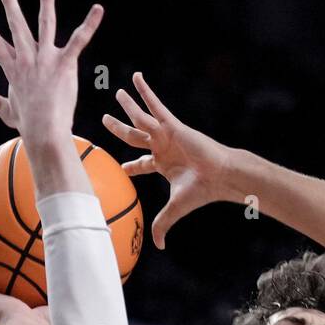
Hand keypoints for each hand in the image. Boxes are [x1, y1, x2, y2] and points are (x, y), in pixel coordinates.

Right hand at [0, 0, 102, 147]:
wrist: (45, 132)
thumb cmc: (28, 124)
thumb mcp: (5, 110)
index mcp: (14, 69)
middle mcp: (27, 59)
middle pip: (17, 26)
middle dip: (10, 3)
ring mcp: (45, 60)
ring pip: (45, 22)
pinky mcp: (64, 64)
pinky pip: (79, 40)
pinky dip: (89, 24)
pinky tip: (97, 10)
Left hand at [103, 74, 229, 248]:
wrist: (219, 176)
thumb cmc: (200, 192)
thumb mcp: (174, 209)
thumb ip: (162, 224)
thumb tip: (158, 247)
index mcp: (163, 165)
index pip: (142, 164)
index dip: (131, 165)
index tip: (122, 166)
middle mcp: (162, 147)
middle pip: (134, 136)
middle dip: (120, 129)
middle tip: (105, 120)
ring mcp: (166, 135)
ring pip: (141, 119)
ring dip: (128, 106)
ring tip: (116, 93)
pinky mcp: (172, 125)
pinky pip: (155, 105)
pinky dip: (145, 92)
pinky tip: (135, 78)